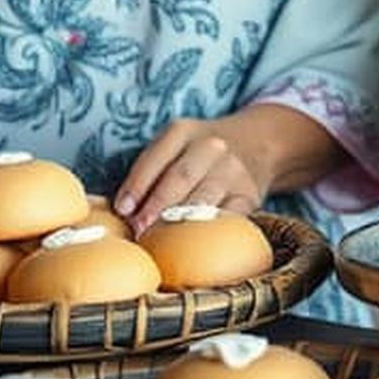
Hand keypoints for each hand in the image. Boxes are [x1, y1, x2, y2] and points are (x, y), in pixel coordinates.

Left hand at [114, 114, 274, 229]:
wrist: (255, 143)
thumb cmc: (198, 153)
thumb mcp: (174, 146)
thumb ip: (150, 172)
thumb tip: (124, 213)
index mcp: (182, 131)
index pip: (155, 158)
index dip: (137, 186)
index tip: (122, 210)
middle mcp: (210, 146)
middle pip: (179, 178)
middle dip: (155, 207)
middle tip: (138, 232)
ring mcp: (233, 170)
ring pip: (203, 200)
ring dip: (179, 225)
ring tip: (160, 244)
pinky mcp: (249, 195)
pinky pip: (227, 218)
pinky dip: (208, 233)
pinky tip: (194, 247)